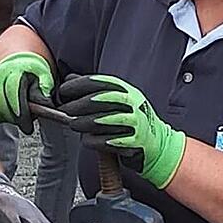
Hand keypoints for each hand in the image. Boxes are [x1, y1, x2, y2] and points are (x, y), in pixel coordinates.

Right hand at [0, 51, 54, 130]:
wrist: (16, 61)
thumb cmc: (30, 71)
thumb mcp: (44, 74)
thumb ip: (46, 86)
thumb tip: (44, 99)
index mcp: (15, 69)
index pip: (12, 87)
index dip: (16, 104)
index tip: (22, 117)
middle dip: (10, 114)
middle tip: (22, 123)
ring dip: (0, 115)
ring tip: (13, 119)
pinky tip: (1, 117)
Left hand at [53, 73, 186, 188]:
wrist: (158, 143)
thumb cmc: (132, 119)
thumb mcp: (118, 99)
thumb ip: (95, 89)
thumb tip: (69, 78)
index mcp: (126, 91)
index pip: (98, 82)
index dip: (77, 85)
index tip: (64, 90)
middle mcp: (132, 104)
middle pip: (98, 100)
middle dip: (77, 105)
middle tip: (65, 110)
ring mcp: (134, 123)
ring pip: (101, 121)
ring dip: (83, 123)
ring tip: (74, 124)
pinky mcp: (133, 143)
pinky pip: (108, 142)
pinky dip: (94, 141)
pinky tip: (87, 140)